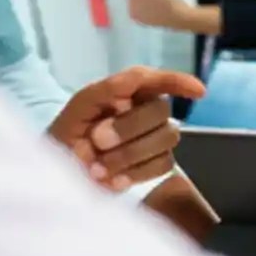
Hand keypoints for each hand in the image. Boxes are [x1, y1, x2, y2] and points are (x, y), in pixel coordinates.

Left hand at [47, 66, 205, 190]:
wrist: (56, 175)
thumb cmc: (66, 135)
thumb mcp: (79, 108)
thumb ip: (107, 90)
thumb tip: (138, 76)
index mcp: (130, 91)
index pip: (161, 80)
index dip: (181, 82)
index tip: (198, 91)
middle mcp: (147, 112)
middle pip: (162, 111)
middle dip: (129, 127)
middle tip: (96, 140)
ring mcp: (154, 139)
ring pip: (167, 138)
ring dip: (129, 153)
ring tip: (97, 166)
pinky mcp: (154, 165)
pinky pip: (162, 164)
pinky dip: (135, 173)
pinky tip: (112, 178)